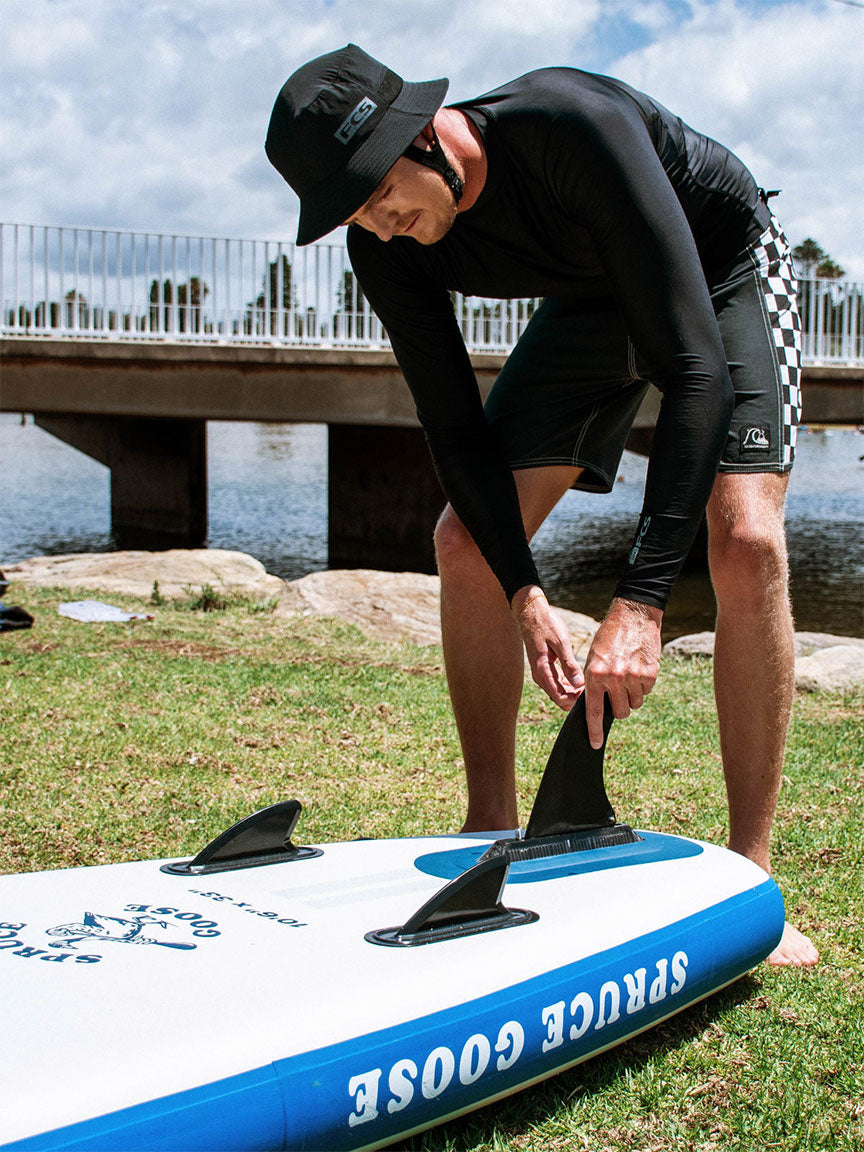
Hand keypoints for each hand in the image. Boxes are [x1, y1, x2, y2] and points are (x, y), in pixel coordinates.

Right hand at [512, 585, 584, 709]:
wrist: (531, 613)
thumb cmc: (546, 625)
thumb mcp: (560, 642)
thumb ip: (569, 665)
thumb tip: (579, 684)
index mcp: (542, 671)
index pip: (559, 697)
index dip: (575, 699)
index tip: (589, 691)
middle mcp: (540, 676)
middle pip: (559, 698)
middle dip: (575, 697)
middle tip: (592, 687)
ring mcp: (542, 673)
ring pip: (558, 692)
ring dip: (572, 691)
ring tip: (588, 682)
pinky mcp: (545, 669)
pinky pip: (557, 683)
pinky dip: (568, 684)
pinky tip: (579, 678)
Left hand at [584, 598, 661, 747]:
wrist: (633, 615)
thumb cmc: (609, 637)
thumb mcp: (593, 658)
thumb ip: (594, 683)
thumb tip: (597, 707)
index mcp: (595, 675)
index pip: (594, 711)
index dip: (595, 731)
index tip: (595, 744)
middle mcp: (614, 678)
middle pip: (620, 712)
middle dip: (619, 708)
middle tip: (618, 693)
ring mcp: (633, 677)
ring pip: (634, 704)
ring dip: (631, 695)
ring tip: (627, 674)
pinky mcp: (650, 674)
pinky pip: (646, 692)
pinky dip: (642, 685)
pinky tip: (637, 667)